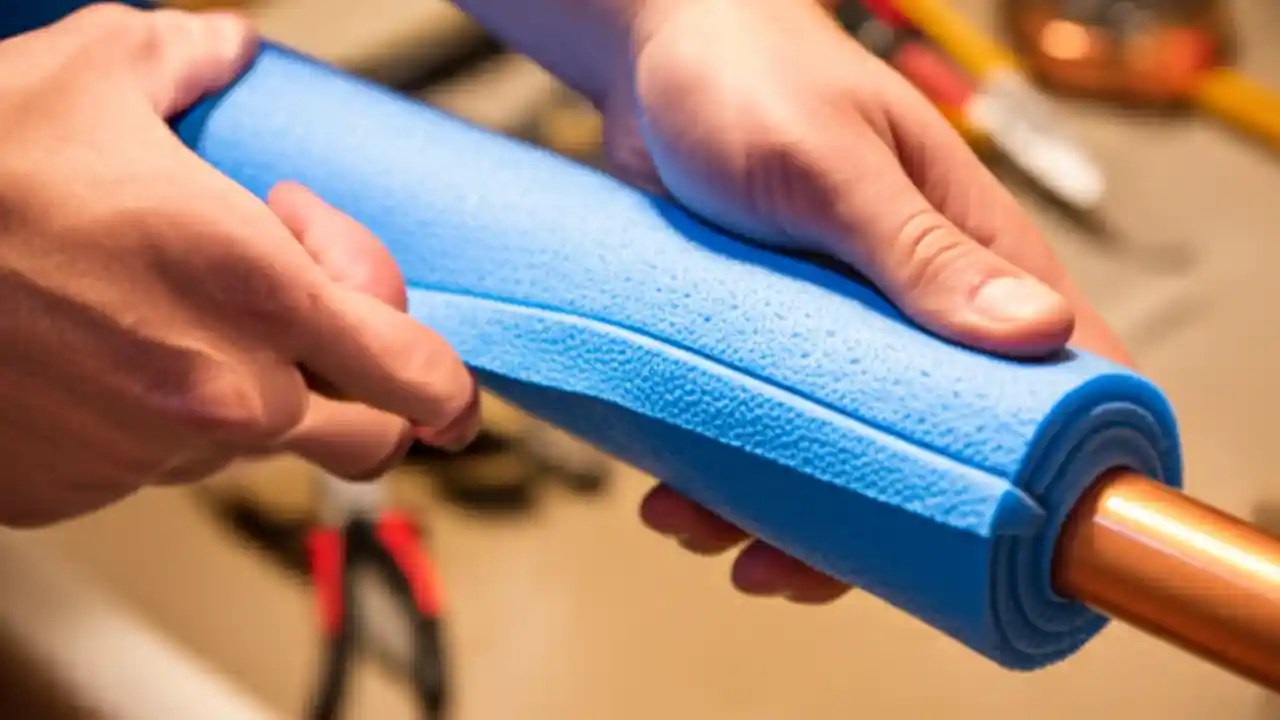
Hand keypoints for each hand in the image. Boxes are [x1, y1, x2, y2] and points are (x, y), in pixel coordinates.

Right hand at [0, 5, 477, 525]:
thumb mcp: (95, 72)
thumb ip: (193, 59)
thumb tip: (227, 47)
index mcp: (260, 292)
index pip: (421, 380)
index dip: (448, 382)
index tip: (438, 370)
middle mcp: (224, 393)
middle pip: (369, 439)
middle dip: (365, 389)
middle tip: (307, 314)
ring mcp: (150, 454)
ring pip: (262, 447)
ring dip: (258, 390)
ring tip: (180, 309)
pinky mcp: (81, 490)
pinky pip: (163, 466)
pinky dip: (165, 419)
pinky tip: (110, 352)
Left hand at [598, 0, 1130, 602]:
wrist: (656, 57)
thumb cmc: (755, 77)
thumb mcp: (832, 160)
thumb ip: (917, 246)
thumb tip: (1036, 335)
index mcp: (970, 260)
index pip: (1056, 383)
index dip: (1045, 475)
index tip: (995, 544)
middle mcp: (911, 316)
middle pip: (931, 457)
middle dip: (867, 533)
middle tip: (783, 566)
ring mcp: (834, 341)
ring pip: (836, 460)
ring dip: (773, 518)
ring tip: (698, 529)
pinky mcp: (766, 346)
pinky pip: (761, 433)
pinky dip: (720, 479)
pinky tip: (670, 495)